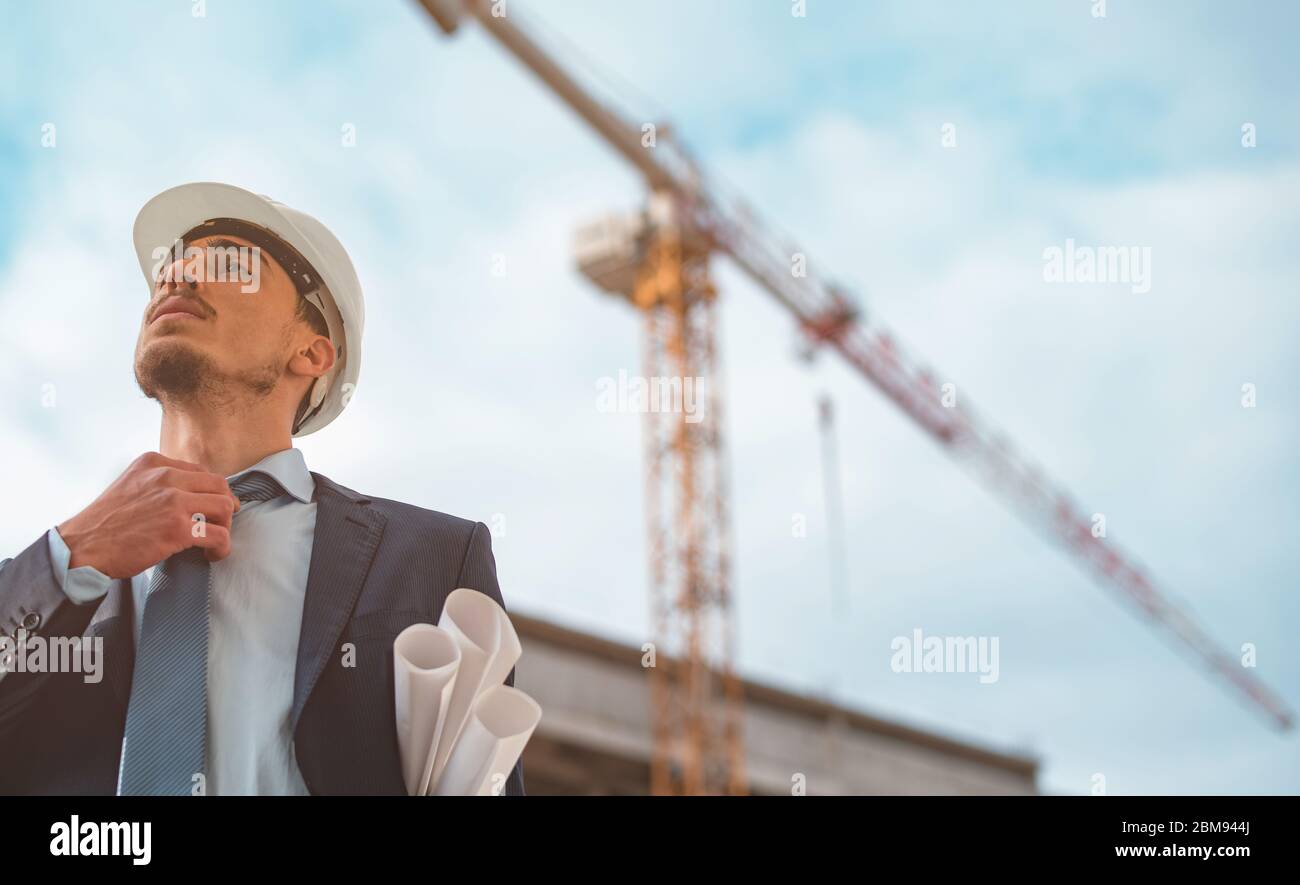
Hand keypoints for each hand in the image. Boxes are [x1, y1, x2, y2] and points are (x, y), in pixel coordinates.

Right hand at [57, 452, 241, 577]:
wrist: (82, 547)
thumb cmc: (105, 523)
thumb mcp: (130, 485)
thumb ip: (158, 482)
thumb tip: (191, 493)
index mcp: (154, 463)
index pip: (202, 472)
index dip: (211, 493)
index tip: (209, 508)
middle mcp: (165, 477)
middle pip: (219, 486)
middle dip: (224, 507)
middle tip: (218, 525)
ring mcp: (173, 501)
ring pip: (225, 507)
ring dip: (225, 527)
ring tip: (213, 541)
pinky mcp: (177, 529)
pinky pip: (219, 535)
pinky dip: (222, 547)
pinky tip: (210, 555)